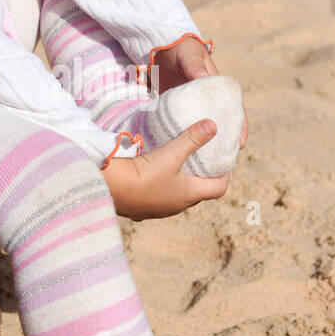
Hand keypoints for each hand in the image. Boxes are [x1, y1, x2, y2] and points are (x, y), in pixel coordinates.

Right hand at [102, 120, 228, 220]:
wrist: (110, 190)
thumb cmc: (144, 174)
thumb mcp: (171, 153)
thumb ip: (192, 138)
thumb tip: (213, 125)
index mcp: (189, 195)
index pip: (219, 189)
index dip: (224, 175)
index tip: (222, 161)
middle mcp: (177, 207)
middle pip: (198, 193)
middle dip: (202, 177)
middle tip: (200, 159)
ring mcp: (158, 210)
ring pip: (177, 197)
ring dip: (180, 183)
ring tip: (176, 164)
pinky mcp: (141, 209)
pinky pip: (156, 199)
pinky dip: (160, 188)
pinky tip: (150, 175)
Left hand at [151, 36, 247, 150]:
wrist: (161, 49)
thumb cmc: (181, 50)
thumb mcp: (189, 55)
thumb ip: (195, 65)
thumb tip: (203, 78)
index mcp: (219, 90)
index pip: (235, 111)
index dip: (241, 128)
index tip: (241, 144)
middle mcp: (210, 102)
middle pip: (221, 125)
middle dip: (224, 143)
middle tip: (223, 161)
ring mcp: (194, 108)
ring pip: (203, 130)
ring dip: (205, 145)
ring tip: (205, 163)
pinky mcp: (179, 112)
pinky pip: (185, 128)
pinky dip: (186, 139)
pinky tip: (183, 153)